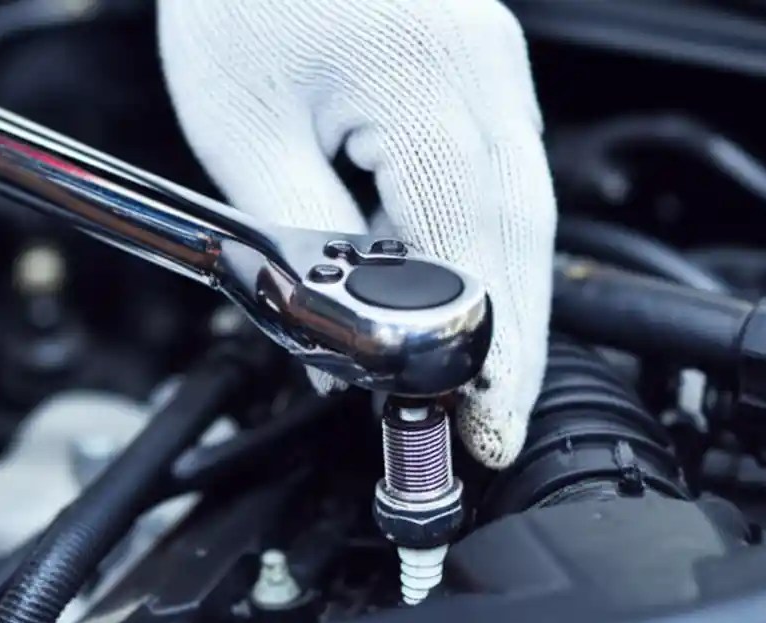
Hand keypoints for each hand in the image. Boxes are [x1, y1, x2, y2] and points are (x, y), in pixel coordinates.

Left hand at [158, 0, 556, 467]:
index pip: (476, 242)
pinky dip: (483, 235)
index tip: (485, 420)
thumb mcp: (243, 135)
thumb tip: (336, 338)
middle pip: (521, 231)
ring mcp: (490, 58)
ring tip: (471, 365)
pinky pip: (497, 166)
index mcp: (426, 77)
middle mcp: (480, 63)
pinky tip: (454, 278)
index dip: (487, 346)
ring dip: (502, 292)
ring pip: (519, 204)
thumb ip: (292, 246)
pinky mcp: (476, 62)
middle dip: (513, 339)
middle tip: (492, 418)